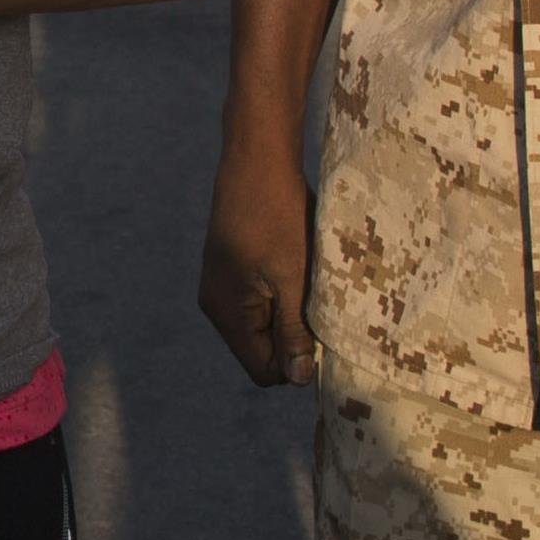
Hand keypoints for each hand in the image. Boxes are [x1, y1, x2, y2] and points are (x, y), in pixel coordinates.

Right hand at [199, 142, 321, 385]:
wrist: (257, 160)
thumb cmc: (276, 217)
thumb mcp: (292, 279)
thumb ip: (293, 331)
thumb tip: (299, 380)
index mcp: (225, 312)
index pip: (264, 370)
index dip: (297, 361)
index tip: (322, 333)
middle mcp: (216, 303)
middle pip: (263, 349)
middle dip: (295, 335)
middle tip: (319, 302)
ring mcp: (222, 284)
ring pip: (265, 323)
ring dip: (292, 312)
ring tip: (307, 280)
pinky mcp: (232, 267)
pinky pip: (261, 300)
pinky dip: (284, 292)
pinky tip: (296, 265)